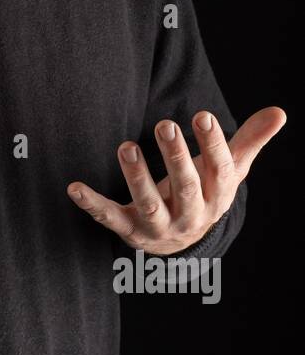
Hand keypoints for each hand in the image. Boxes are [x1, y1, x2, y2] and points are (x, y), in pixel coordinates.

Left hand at [66, 106, 286, 254]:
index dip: (212, 145)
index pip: (220, 172)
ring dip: (137, 176)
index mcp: (216, 196)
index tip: (203, 115)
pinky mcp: (128, 231)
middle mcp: (190, 215)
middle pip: (185, 187)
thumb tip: (280, 112)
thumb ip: (249, 140)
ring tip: (126, 147)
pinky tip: (74, 188)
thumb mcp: (228, 170)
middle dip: (175, 157)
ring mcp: (158, 226)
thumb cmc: (204, 192)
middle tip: (164, 125)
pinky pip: (110, 218)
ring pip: (148, 203)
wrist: (180, 243)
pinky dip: (92, 204)